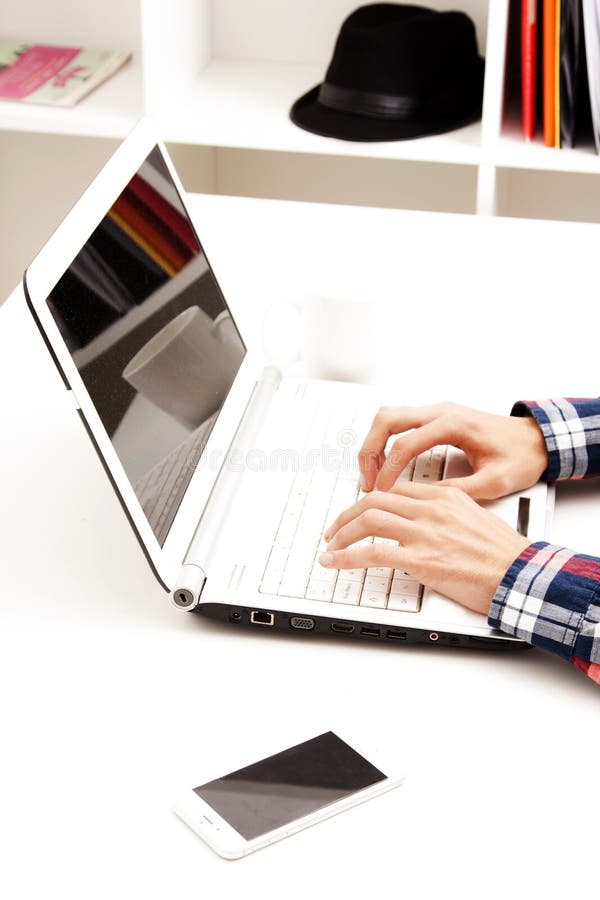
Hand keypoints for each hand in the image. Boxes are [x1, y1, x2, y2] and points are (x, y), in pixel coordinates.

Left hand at [321, 481, 529, 615]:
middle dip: (347, 514)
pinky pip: (372, 553)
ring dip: (342, 532)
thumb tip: (424, 523)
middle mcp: (431, 509)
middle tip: (336, 528)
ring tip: (330, 544)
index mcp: (444, 497)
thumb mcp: (474, 518)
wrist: (522, 574)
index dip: (370, 502)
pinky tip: (334, 561)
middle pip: (374, 499)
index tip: (359, 515)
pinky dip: (346, 556)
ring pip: (368, 519)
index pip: (395, 491)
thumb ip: (446, 515)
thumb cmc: (504, 554)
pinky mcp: (421, 560)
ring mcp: (425, 533)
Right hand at [359, 402, 547, 499]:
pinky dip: (385, 442)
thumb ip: (460, 491)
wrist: (537, 440)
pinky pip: (399, 423)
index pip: (405, 443)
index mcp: (454, 424)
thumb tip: (426, 503)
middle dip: (369, 451)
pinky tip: (385, 465)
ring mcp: (437, 412)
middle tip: (365, 482)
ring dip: (374, 444)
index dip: (388, 470)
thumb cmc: (521, 457)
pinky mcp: (436, 418)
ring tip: (370, 475)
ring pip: (388, 417)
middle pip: (387, 420)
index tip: (379, 492)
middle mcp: (441, 412)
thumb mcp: (496, 481)